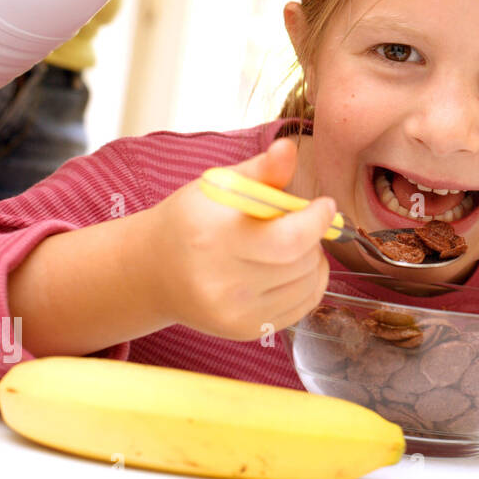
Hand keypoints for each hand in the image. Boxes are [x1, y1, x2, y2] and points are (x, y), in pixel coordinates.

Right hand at [148, 138, 335, 340]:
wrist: (154, 271)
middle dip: (313, 236)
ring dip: (313, 259)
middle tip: (302, 221)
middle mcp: (221, 282)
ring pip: (307, 283)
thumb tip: (289, 148)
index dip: (317, 220)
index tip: (324, 205)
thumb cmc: (192, 220)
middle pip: (301, 260)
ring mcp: (234, 312)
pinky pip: (303, 305)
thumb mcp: (218, 186)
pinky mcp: (246, 331)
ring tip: (291, 243)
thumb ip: (261, 170)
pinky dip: (309, 282)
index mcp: (214, 238)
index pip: (288, 240)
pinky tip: (291, 266)